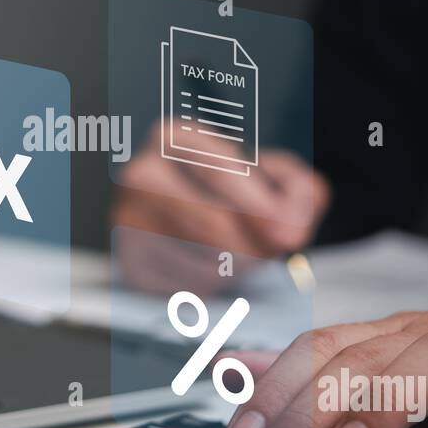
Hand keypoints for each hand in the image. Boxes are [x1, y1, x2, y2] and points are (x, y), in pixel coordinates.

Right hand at [111, 122, 329, 292]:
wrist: (186, 212)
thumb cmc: (234, 190)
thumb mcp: (274, 175)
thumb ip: (299, 190)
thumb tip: (292, 226)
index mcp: (174, 139)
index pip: (217, 172)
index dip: (258, 207)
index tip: (288, 235)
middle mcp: (141, 175)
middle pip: (209, 225)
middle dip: (254, 246)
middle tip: (271, 250)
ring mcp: (128, 220)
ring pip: (202, 263)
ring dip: (236, 270)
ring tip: (237, 252)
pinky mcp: (130, 263)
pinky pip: (186, 288)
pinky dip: (213, 286)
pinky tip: (212, 266)